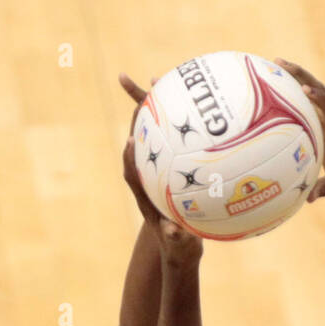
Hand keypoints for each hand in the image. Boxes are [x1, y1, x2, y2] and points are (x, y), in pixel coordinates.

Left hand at [119, 73, 203, 267]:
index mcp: (146, 192)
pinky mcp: (173, 167)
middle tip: (132, 85)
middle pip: (140, 139)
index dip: (131, 155)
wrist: (179, 247)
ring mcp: (161, 168)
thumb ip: (176, 237)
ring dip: (157, 108)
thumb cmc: (178, 246)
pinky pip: (176, 139)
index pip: (132, 170)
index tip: (131, 140)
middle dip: (137, 115)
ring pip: (156, 133)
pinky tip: (194, 102)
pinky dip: (182, 121)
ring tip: (159, 78)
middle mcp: (150, 174)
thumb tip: (174, 231)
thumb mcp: (179, 243)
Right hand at [275, 59, 324, 207]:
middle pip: (320, 91)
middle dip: (300, 75)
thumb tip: (309, 198)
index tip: (304, 88)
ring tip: (274, 68)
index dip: (319, 98)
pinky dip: (295, 102)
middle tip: (278, 62)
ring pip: (313, 97)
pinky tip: (277, 95)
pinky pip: (309, 112)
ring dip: (295, 82)